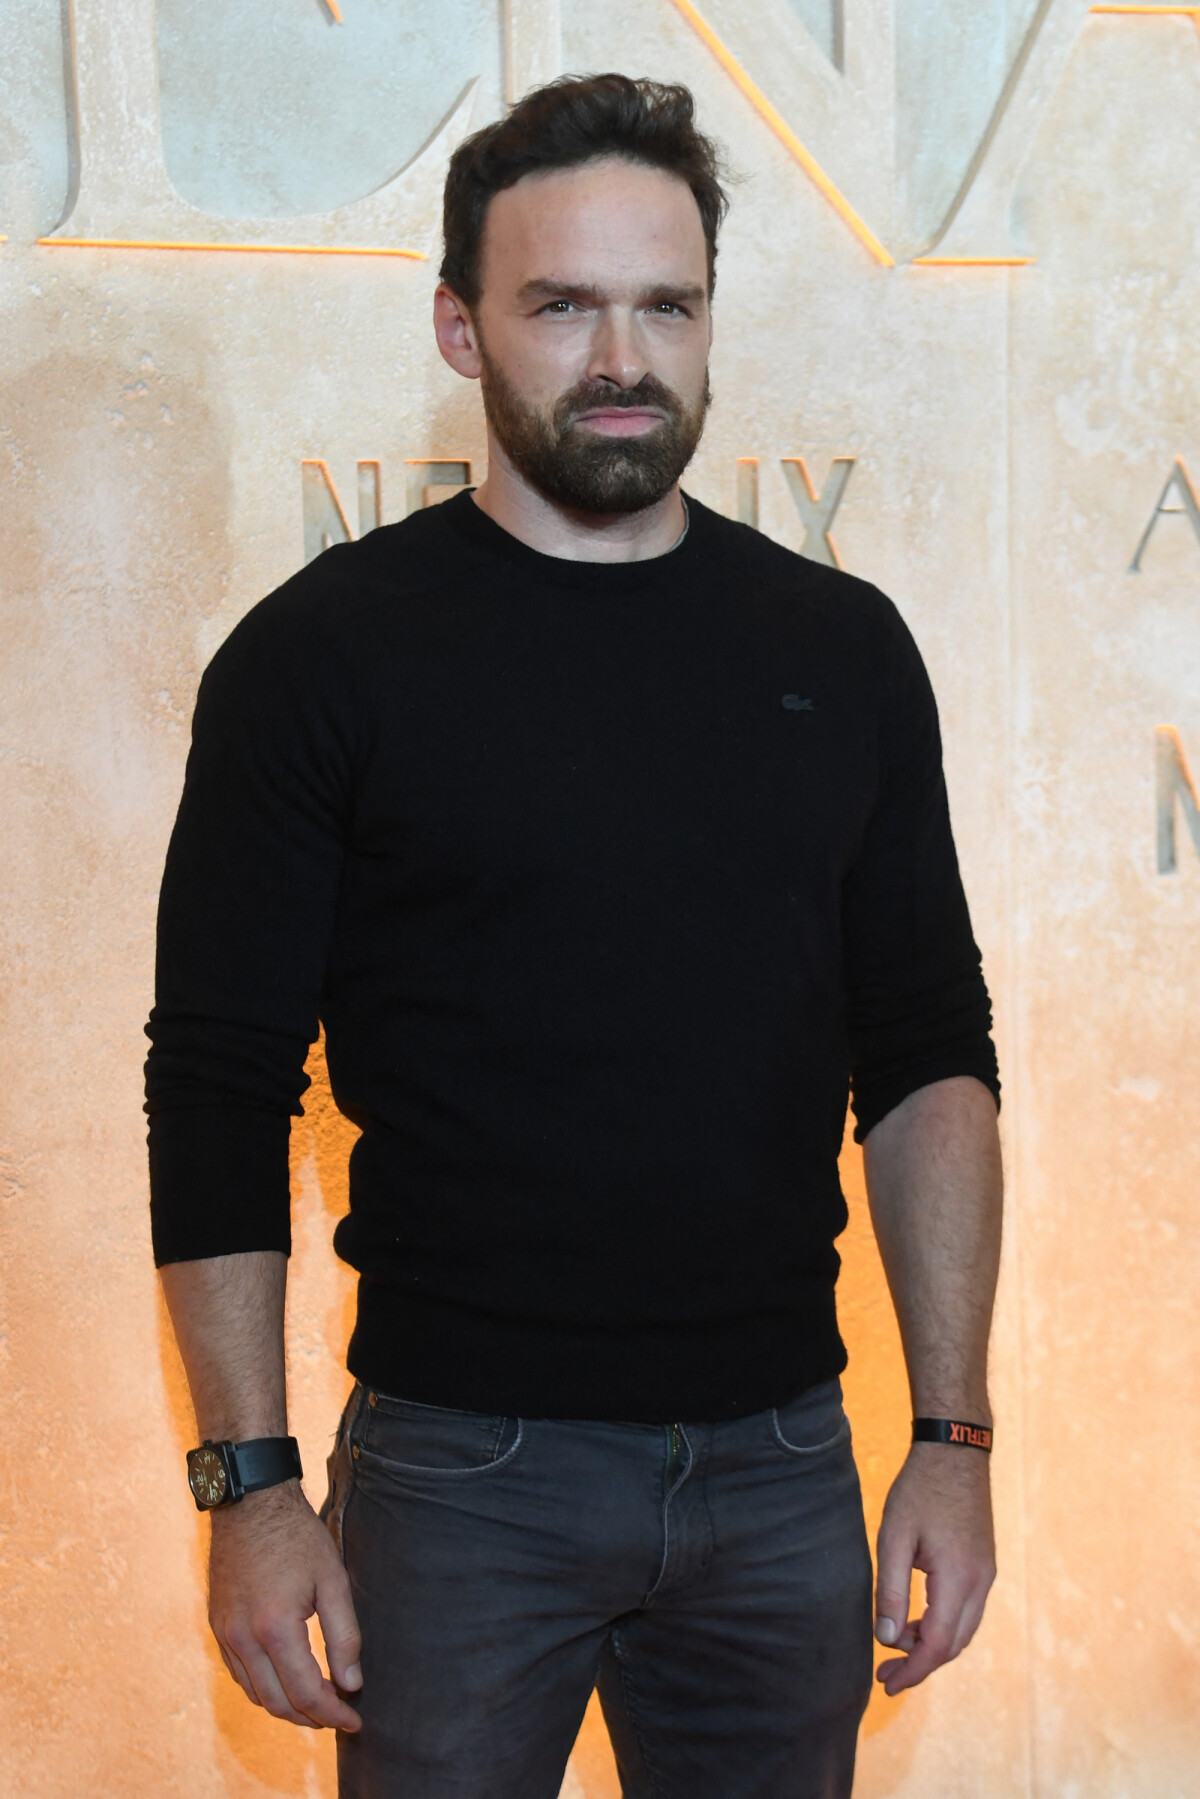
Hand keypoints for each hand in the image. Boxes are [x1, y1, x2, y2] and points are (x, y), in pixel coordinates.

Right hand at [208, 1480, 362, 1729]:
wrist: (250, 1503)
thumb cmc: (297, 1537)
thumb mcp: (332, 1579)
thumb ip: (344, 1635)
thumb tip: (351, 1683)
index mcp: (275, 1627)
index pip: (306, 1692)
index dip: (332, 1714)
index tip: (354, 1721)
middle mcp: (243, 1638)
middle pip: (277, 1703)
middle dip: (311, 1717)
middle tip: (339, 1716)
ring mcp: (225, 1634)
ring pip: (255, 1694)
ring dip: (286, 1707)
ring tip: (317, 1704)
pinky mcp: (218, 1627)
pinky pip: (239, 1675)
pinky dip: (263, 1688)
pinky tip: (285, 1681)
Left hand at [873, 1443, 995, 1695]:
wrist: (956, 1450)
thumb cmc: (921, 1489)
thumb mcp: (895, 1536)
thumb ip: (891, 1589)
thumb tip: (887, 1638)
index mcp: (959, 1579)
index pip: (939, 1645)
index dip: (914, 1671)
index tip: (887, 1684)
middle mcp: (981, 1582)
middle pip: (955, 1644)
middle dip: (921, 1664)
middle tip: (885, 1671)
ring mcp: (986, 1574)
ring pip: (963, 1629)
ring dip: (932, 1645)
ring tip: (896, 1645)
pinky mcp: (983, 1564)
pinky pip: (966, 1610)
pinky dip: (942, 1624)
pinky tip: (916, 1619)